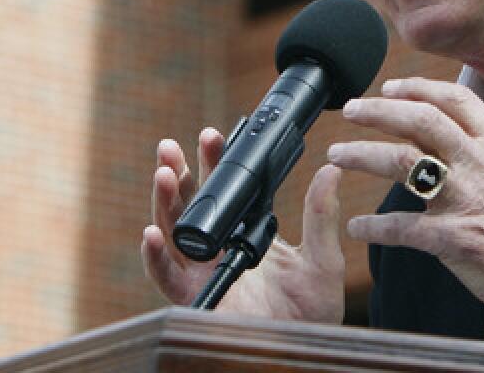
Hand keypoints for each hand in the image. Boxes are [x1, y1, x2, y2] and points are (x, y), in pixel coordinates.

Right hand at [139, 129, 344, 322]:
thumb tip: (331, 171)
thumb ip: (321, 216)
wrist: (306, 347)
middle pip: (190, 206)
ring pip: (173, 233)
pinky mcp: (195, 299)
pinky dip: (155, 257)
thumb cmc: (313, 310)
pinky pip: (166, 278)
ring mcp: (204, 273)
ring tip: (163, 174)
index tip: (211, 136)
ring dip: (164, 202)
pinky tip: (152, 234)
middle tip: (171, 147)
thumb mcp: (323, 258)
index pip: (225, 192)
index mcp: (246, 234)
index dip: (214, 163)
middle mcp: (220, 249)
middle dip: (177, 174)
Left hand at [328, 78, 483, 331]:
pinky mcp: (452, 237)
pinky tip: (356, 227)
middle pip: (420, 122)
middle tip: (351, 109)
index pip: (454, 101)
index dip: (418, 88)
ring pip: (403, 163)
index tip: (390, 87)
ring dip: (363, 155)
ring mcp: (464, 199)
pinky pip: (403, 227)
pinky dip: (375, 226)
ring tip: (337, 155)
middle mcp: (478, 164)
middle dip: (380, 111)